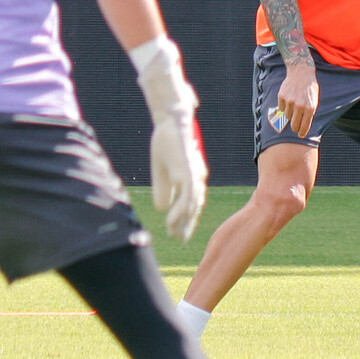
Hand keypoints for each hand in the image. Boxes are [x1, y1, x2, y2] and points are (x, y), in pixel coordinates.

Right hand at [134, 40, 208, 239]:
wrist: (171, 119)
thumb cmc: (167, 140)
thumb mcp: (163, 168)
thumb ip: (164, 187)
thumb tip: (162, 208)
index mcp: (193, 175)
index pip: (192, 202)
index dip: (186, 218)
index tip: (178, 232)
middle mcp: (197, 177)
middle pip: (194, 206)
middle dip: (186, 224)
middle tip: (179, 239)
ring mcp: (194, 175)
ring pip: (191, 204)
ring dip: (182, 221)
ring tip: (175, 234)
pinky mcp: (188, 171)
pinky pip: (186, 195)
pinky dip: (180, 210)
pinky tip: (173, 221)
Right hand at [276, 61, 320, 138]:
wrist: (301, 73)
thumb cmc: (309, 89)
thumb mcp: (314, 100)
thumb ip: (309, 113)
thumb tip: (303, 126)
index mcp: (310, 108)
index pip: (305, 126)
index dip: (302, 132)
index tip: (300, 135)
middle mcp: (300, 106)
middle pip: (294, 124)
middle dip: (294, 128)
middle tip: (295, 127)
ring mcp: (290, 101)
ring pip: (287, 116)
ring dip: (290, 114)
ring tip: (294, 106)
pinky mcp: (282, 97)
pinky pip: (281, 108)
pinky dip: (284, 107)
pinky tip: (289, 100)